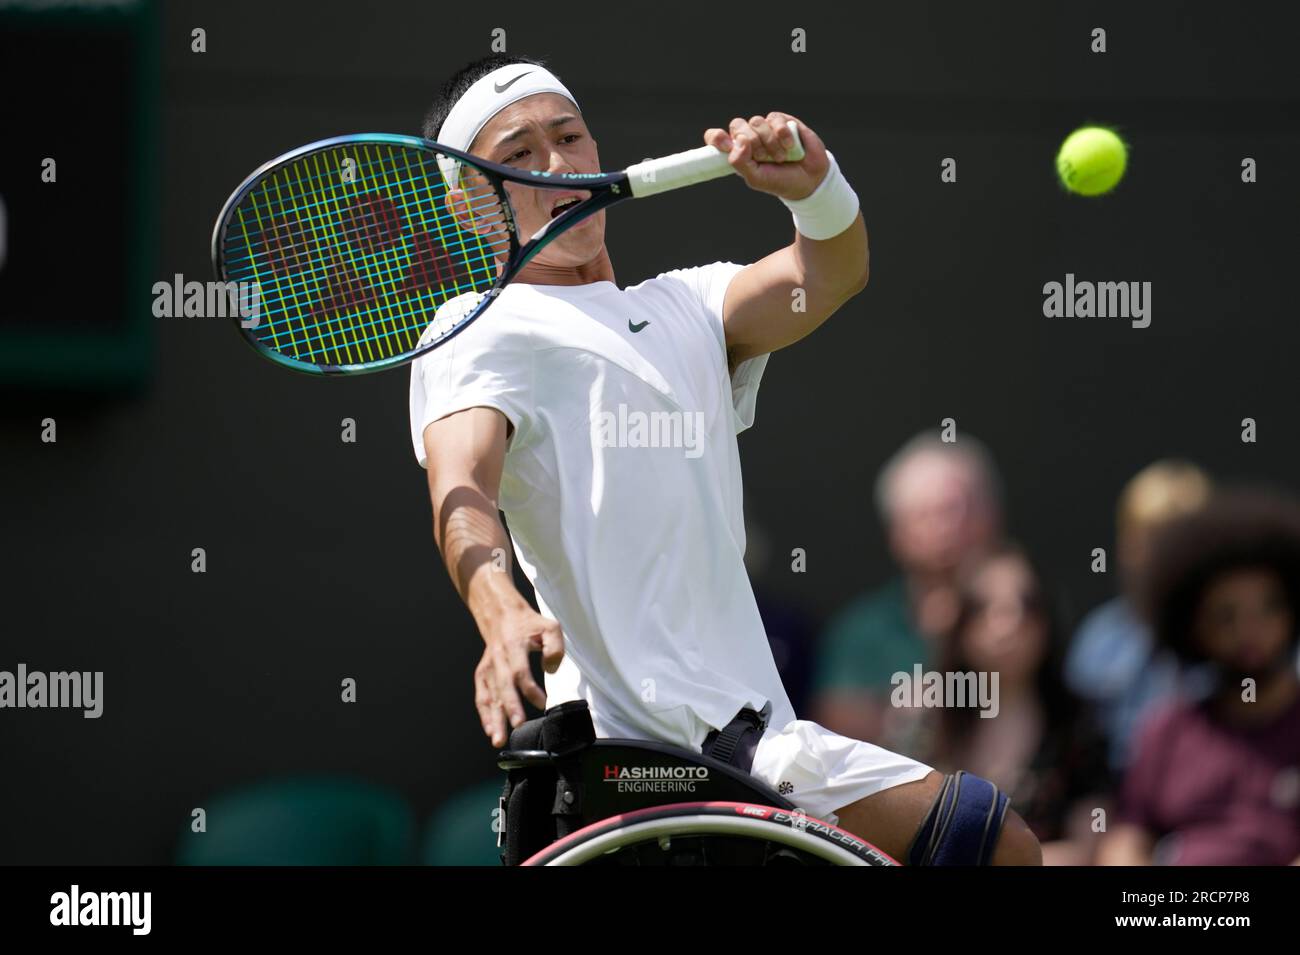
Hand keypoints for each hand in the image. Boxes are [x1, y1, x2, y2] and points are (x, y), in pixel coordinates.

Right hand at [474, 603, 565, 747]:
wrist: (501, 615)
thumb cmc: (528, 624)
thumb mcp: (549, 626)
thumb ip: (555, 646)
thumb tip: (551, 669)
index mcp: (514, 646)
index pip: (520, 671)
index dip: (530, 689)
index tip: (542, 703)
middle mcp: (498, 659)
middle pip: (503, 687)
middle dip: (510, 708)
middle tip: (518, 726)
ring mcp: (488, 668)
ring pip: (490, 696)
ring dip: (494, 718)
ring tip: (498, 740)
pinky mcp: (482, 674)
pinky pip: (481, 697)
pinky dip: (484, 714)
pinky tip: (491, 730)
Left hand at [704, 112, 829, 201]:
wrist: (809, 178)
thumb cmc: (779, 181)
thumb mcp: (756, 179)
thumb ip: (741, 163)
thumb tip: (739, 141)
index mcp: (737, 152)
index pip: (716, 137)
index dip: (717, 138)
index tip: (727, 147)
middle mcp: (748, 137)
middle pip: (737, 125)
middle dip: (752, 143)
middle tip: (764, 158)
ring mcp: (764, 128)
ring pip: (756, 121)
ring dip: (769, 141)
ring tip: (781, 157)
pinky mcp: (781, 121)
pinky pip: (774, 118)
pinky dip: (782, 134)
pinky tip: (790, 146)